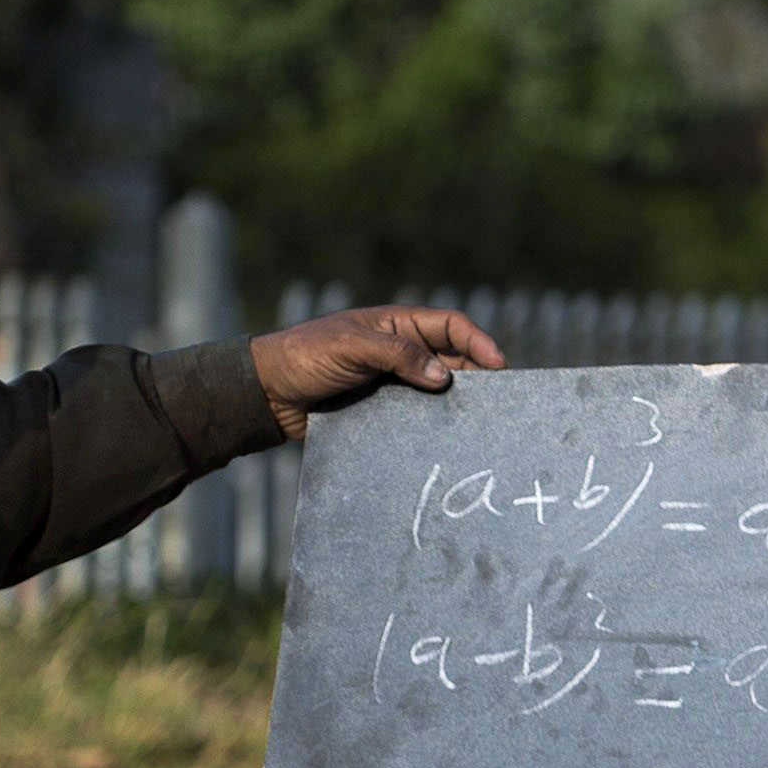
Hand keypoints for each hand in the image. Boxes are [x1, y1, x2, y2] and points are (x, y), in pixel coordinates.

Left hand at [252, 303, 506, 441]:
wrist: (268, 393)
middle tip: (496, 403)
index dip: (478, 342)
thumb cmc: (307, 356)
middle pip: (452, 362)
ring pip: (436, 394)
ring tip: (474, 426)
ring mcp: (392, 384)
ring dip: (454, 408)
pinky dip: (430, 428)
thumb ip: (399, 357)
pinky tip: (442, 442)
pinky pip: (414, 419)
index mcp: (397, 326)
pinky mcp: (381, 413)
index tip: (498, 366)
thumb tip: (445, 377)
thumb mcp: (353, 346)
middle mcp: (400, 353)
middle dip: (476, 379)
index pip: (451, 326)